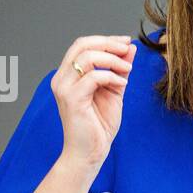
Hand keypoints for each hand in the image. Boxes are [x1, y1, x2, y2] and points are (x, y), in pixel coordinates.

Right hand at [53, 34, 135, 168]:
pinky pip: (93, 77)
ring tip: (128, 69)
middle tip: (127, 49)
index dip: (106, 40)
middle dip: (109, 44)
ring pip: (87, 57)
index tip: (126, 42)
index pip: (83, 44)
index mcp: (68, 75)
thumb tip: (130, 48)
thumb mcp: (114, 91)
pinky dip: (112, 76)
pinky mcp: (72, 99)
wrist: (90, 153)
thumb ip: (119, 70)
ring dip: (112, 59)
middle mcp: (62, 78)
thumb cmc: (99, 126)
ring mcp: (64, 88)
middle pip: (82, 45)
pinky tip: (123, 84)